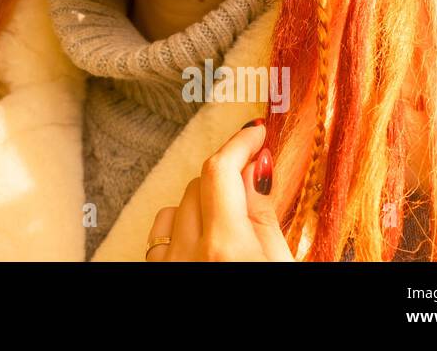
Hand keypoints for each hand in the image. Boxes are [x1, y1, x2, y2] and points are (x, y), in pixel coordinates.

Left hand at [145, 120, 294, 261]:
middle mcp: (188, 252)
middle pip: (200, 183)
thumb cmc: (277, 305)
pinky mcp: (155, 270)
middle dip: (230, 180)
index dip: (240, 143)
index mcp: (226, 247)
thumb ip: (264, 216)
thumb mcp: (282, 264)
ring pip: (178, 203)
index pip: (221, 170)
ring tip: (233, 227)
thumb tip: (255, 165)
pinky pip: (161, 230)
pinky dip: (181, 224)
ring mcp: (168, 262)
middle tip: (257, 187)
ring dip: (204, 204)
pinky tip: (204, 238)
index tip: (255, 132)